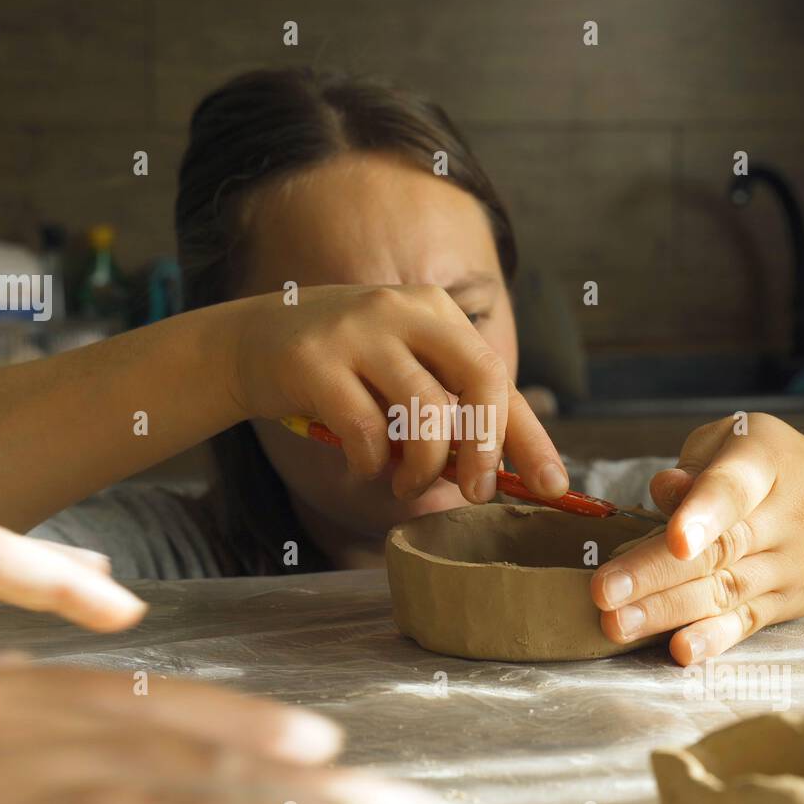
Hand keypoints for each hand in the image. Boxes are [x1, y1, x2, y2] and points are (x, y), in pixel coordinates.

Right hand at [224, 284, 567, 502]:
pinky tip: (365, 468)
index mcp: (435, 311)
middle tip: (478, 493)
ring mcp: (359, 332)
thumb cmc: (340, 369)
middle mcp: (404, 310)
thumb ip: (444, 409)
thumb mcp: (399, 371)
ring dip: (424, 469)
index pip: (499, 375)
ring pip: (427, 412)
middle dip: (487, 449)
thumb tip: (496, 475)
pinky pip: (367, 431)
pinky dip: (373, 466)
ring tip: (405, 485)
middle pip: (480, 378)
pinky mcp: (315, 361)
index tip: (555, 486)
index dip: (531, 437)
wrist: (249, 341)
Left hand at [590, 414, 803, 664]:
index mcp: (766, 463)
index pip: (733, 488)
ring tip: (617, 623)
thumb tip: (665, 491)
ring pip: (725, 591)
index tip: (675, 538)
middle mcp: (787, 516)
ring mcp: (791, 564)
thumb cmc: (775, 466)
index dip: (703, 512)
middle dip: (655, 573)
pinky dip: (713, 638)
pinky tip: (679, 650)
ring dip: (667, 612)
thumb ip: (696, 465)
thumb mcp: (735, 441)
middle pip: (719, 549)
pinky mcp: (788, 602)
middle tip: (604, 590)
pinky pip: (748, 622)